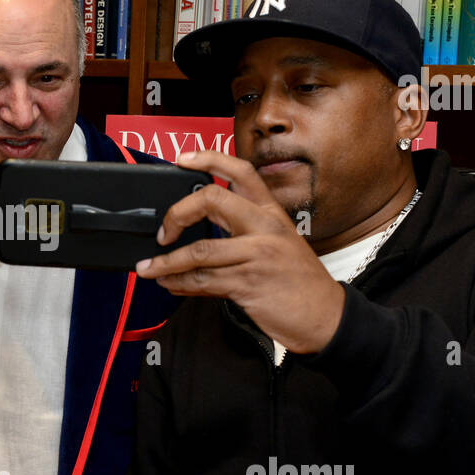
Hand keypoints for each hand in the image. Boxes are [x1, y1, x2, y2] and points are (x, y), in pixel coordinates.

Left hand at [136, 149, 345, 354]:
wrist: (325, 316)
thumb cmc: (298, 281)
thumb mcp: (279, 242)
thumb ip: (243, 230)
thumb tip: (196, 229)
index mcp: (271, 212)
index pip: (240, 171)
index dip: (208, 159)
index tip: (182, 159)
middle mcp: (264, 226)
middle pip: (210, 200)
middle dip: (176, 215)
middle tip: (162, 233)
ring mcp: (257, 254)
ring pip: (198, 250)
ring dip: (166, 262)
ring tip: (149, 267)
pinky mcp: (248, 283)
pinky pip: (203, 280)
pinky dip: (179, 283)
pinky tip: (170, 284)